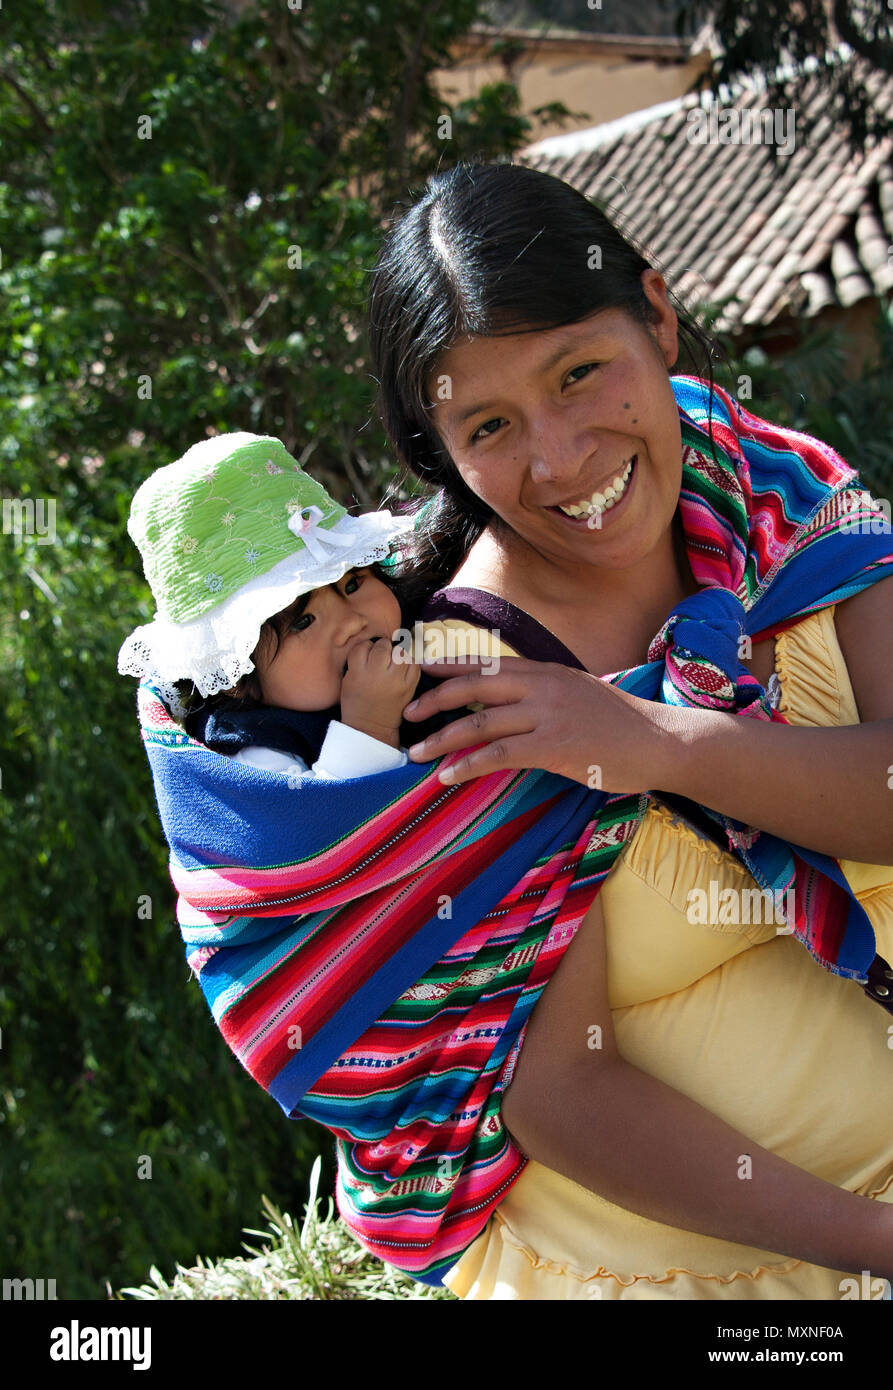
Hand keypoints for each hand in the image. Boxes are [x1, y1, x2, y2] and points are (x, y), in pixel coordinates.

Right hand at [340, 638, 419, 746]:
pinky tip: (402, 669)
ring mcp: (396, 681)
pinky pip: (414, 664)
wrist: (371, 728)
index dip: (365, 648)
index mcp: (358, 673)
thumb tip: (372, 643)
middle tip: (380, 658)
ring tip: (392, 663)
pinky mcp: (409, 687)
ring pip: (400, 652)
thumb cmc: (356, 703)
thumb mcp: (348, 680)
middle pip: (383, 646)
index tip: (366, 654)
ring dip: (396, 654)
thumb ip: (357, 661)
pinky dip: (409, 663)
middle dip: (382, 648)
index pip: (363, 646)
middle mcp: (377, 675)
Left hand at [402, 657, 679, 789]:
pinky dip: (467, 766)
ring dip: (442, 739)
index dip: (448, 664)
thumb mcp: (579, 695)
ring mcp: (548, 714)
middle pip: (474, 685)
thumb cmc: (623, 726)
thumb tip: (509, 706)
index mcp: (547, 670)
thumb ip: (544, 694)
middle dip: (435, 698)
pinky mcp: (554, 746)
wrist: (663, 741)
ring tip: (416, 753)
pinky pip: (499, 755)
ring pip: (480, 723)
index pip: (486, 661)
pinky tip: (447, 777)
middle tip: (408, 712)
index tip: (417, 666)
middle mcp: (543, 685)